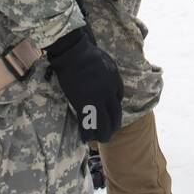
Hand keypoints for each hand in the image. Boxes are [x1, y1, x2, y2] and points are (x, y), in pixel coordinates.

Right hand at [45, 27, 123, 143]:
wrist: (75, 54)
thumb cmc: (88, 54)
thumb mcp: (108, 63)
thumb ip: (111, 76)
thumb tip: (112, 89)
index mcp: (115, 82)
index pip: (118, 99)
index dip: (115, 108)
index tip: (111, 113)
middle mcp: (109, 93)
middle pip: (115, 114)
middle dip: (114, 125)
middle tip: (111, 132)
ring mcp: (96, 99)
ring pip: (104, 122)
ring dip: (103, 133)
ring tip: (102, 139)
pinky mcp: (82, 103)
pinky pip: (87, 122)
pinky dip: (87, 132)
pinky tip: (86, 139)